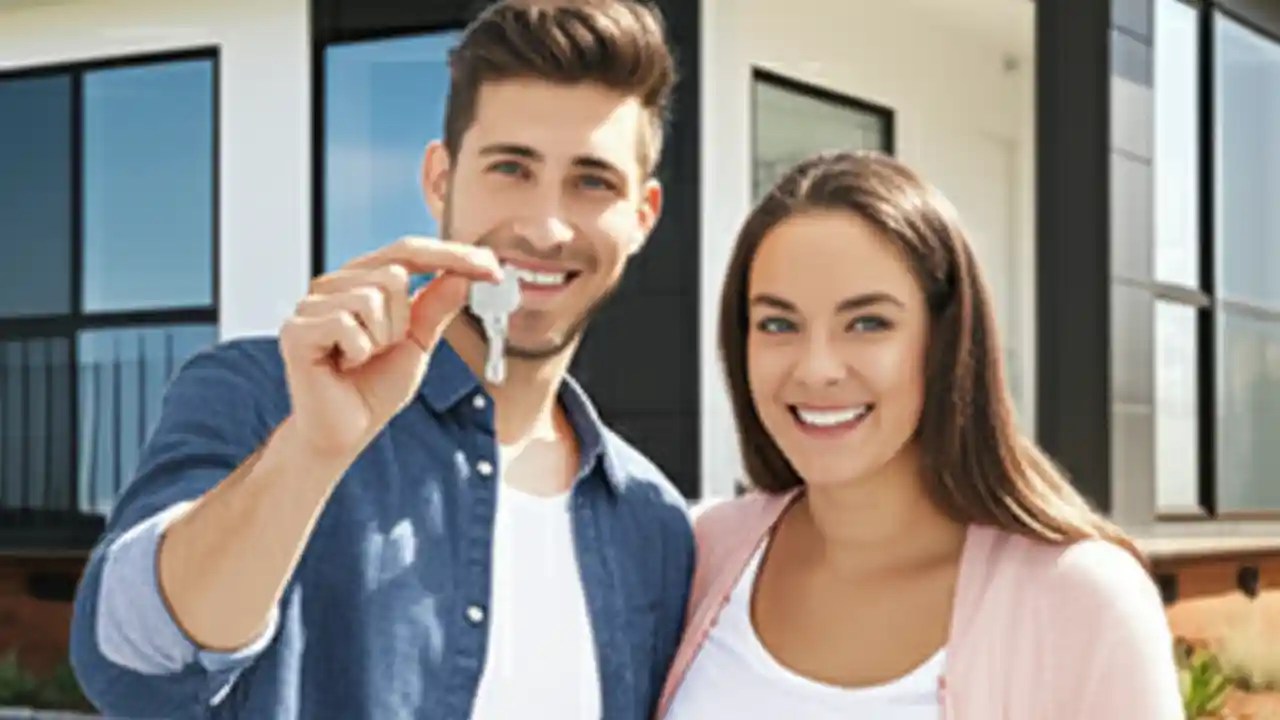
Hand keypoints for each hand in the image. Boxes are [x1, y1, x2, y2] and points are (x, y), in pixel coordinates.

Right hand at [279, 236, 501, 458]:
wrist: (344, 431)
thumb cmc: (374, 387)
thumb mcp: (418, 343)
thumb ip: (436, 307)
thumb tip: (463, 275)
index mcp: (362, 280)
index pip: (409, 250)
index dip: (453, 255)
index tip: (493, 269)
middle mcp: (334, 284)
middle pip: (394, 273)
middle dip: (404, 321)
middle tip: (383, 350)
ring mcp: (311, 304)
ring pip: (372, 297)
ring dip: (379, 340)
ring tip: (361, 359)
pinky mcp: (296, 329)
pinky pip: (346, 324)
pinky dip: (358, 352)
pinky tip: (344, 366)